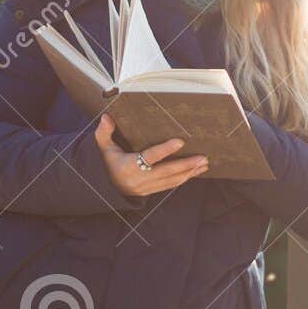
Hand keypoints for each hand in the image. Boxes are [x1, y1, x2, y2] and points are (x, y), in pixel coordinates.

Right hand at [93, 114, 208, 197]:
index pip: (150, 157)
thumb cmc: (106, 164)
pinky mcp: (151, 191)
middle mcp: (139, 178)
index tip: (180, 142)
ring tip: (204, 164)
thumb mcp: (103, 149)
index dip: (165, 150)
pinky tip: (195, 172)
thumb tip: (106, 117)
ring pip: (171, 180)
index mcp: (129, 166)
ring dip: (189, 173)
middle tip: (202, 157)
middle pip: (166, 171)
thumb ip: (104, 133)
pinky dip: (184, 179)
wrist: (105, 190)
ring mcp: (146, 187)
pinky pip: (170, 186)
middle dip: (186, 165)